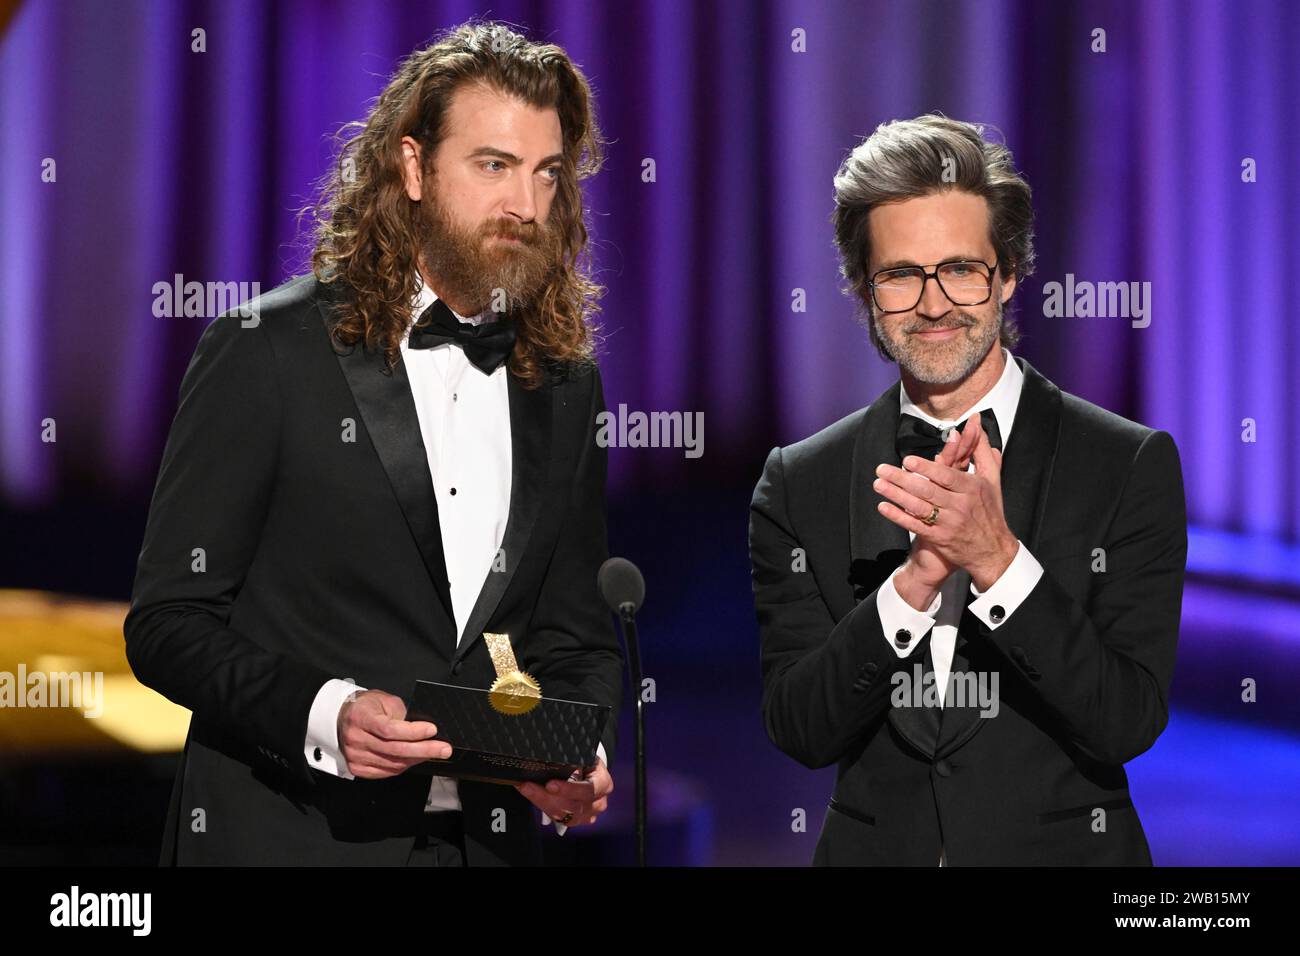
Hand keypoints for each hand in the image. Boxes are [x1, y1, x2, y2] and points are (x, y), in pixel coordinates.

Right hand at [336, 689, 452, 779]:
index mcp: (361, 717)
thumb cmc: (366, 708)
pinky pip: (387, 771)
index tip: (432, 730)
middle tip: (444, 748)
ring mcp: (355, 755)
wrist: (342, 718)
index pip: (389, 729)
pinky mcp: (358, 768)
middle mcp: (356, 738)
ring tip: (434, 753)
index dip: (413, 732)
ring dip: (417, 759)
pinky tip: (415, 759)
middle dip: (424, 750)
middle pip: (394, 749)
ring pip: (393, 763)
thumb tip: (425, 729)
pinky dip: (404, 766)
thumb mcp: (384, 701)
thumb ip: (402, 714)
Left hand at [515, 758, 612, 827]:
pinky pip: (559, 819)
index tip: (550, 784)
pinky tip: (532, 795)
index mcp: (603, 783)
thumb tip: (549, 756)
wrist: (590, 772)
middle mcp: (599, 802)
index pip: (589, 789)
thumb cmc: (585, 762)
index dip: (569, 789)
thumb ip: (571, 760)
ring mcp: (589, 814)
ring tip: (526, 789)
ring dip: (542, 803)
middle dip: (547, 797)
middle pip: (574, 807)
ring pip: (565, 816)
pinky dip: (544, 807)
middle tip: (528, 786)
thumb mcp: (583, 756)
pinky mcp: (577, 821)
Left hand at [875, 412, 1017, 590]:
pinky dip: (898, 516)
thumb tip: (979, 425)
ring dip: (896, 495)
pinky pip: (915, 526)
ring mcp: (948, 523)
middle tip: (881, 469)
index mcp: (971, 489)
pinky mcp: (939, 538)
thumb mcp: (992, 480)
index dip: (926, 468)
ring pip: (918, 507)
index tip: (907, 460)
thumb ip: (982, 452)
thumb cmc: (990, 511)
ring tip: (878, 484)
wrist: (992, 550)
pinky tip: (883, 507)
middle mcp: (959, 506)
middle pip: (927, 490)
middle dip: (902, 479)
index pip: (946, 476)